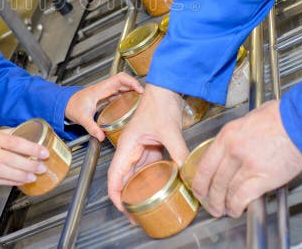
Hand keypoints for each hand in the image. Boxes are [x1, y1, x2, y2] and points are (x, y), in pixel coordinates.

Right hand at [0, 128, 48, 186]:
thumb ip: (2, 135)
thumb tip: (22, 134)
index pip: (12, 141)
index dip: (29, 147)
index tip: (43, 152)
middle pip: (8, 158)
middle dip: (27, 164)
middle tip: (41, 167)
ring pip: (1, 171)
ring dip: (19, 175)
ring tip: (32, 176)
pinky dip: (8, 182)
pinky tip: (18, 181)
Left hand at [65, 72, 142, 140]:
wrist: (66, 103)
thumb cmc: (72, 106)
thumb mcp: (82, 118)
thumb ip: (91, 127)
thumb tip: (101, 136)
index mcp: (100, 89)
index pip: (119, 79)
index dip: (131, 81)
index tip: (139, 89)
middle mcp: (104, 88)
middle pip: (124, 81)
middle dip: (135, 86)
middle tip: (144, 96)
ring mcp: (106, 91)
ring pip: (123, 86)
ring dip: (133, 90)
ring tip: (141, 99)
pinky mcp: (106, 96)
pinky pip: (120, 92)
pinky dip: (128, 94)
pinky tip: (132, 102)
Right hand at [107, 84, 187, 211]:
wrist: (167, 85)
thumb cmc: (159, 101)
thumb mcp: (169, 130)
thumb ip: (178, 152)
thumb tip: (187, 173)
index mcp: (127, 145)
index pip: (114, 176)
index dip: (116, 195)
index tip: (123, 209)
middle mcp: (131, 148)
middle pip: (124, 178)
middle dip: (128, 198)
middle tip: (137, 215)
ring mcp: (142, 147)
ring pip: (137, 173)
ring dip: (140, 189)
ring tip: (148, 205)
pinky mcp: (153, 145)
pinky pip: (150, 166)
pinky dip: (153, 178)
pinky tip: (162, 186)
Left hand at [192, 100, 301, 217]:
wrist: (300, 123)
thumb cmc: (280, 118)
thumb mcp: (248, 119)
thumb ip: (236, 136)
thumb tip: (229, 147)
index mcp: (227, 135)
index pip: (205, 164)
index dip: (199, 181)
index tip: (198, 188)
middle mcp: (233, 151)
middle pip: (215, 180)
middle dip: (210, 197)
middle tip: (211, 205)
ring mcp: (246, 165)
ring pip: (227, 191)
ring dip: (223, 204)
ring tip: (223, 210)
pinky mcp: (262, 178)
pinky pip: (242, 196)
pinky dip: (237, 206)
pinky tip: (236, 210)